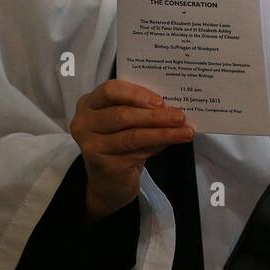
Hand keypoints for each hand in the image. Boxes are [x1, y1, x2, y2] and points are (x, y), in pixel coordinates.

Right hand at [70, 79, 193, 221]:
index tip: (160, 100)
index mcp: (90, 103)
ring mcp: (91, 145)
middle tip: (180, 116)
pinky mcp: (103, 165)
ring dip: (162, 132)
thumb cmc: (121, 140)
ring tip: (185, 131)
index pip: (110, 90)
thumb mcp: (128, 120)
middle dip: (154, 116)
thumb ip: (142, 109)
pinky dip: (157, 146)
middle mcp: (84, 122)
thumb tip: (172, 107)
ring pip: (131, 136)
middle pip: (121, 114)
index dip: (136, 94)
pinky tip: (172, 142)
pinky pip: (135, 153)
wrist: (109, 179)